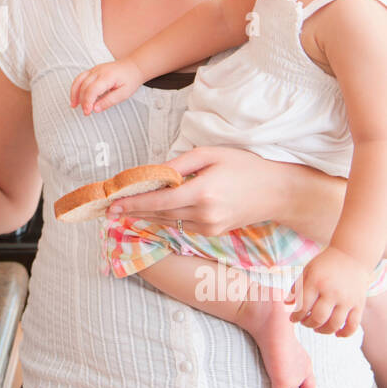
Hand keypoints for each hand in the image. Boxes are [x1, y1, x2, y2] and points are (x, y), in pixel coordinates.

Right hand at [70, 58, 143, 114]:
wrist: (134, 66)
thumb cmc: (130, 78)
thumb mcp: (124, 93)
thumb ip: (109, 101)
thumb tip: (96, 109)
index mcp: (107, 76)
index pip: (92, 90)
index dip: (87, 102)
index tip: (87, 112)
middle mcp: (98, 71)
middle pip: (84, 86)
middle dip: (82, 101)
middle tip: (86, 112)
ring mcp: (94, 69)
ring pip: (79, 80)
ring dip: (74, 93)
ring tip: (74, 105)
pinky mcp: (93, 70)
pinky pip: (80, 78)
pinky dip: (76, 87)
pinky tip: (76, 96)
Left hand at [103, 144, 282, 235]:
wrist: (278, 193)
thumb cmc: (245, 167)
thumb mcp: (211, 155)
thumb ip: (180, 164)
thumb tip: (155, 172)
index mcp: (202, 192)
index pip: (159, 201)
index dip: (134, 203)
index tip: (113, 204)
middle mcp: (204, 214)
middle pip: (159, 215)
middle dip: (134, 212)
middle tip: (109, 210)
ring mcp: (210, 227)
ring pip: (169, 223)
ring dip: (146, 217)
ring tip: (124, 212)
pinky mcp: (214, 233)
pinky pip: (183, 226)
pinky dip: (166, 219)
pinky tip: (152, 214)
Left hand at [287, 246, 368, 335]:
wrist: (351, 255)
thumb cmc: (325, 264)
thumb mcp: (308, 271)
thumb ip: (297, 288)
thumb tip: (286, 304)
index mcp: (316, 282)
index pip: (303, 307)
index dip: (296, 317)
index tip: (293, 319)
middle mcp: (332, 292)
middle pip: (318, 318)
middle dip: (308, 324)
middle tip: (305, 322)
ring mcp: (347, 299)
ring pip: (334, 324)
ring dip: (323, 330)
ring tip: (318, 328)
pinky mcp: (359, 304)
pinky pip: (353, 325)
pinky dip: (345, 333)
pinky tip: (337, 333)